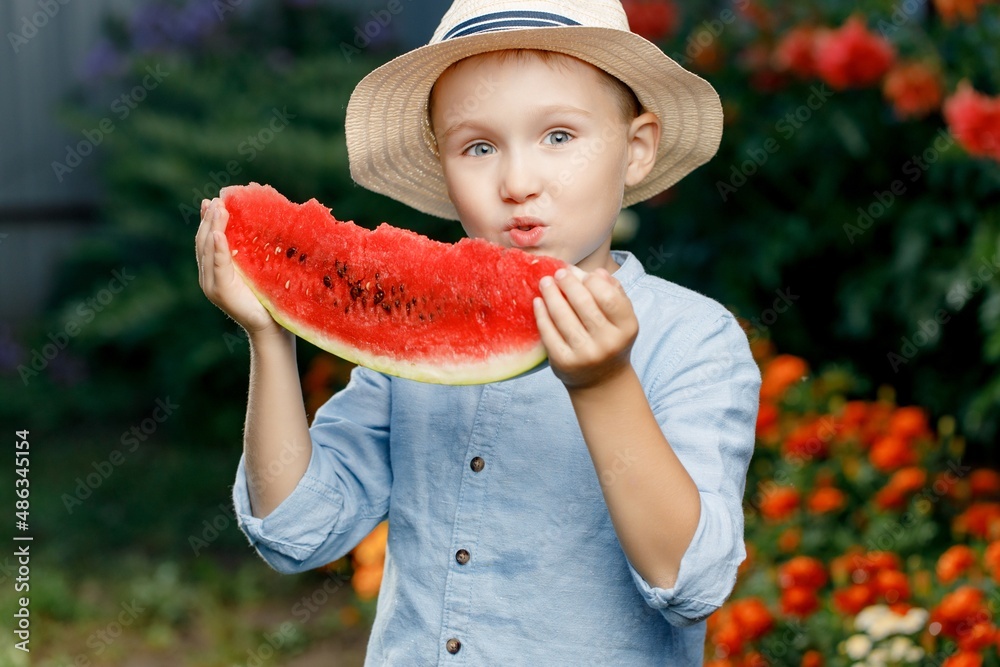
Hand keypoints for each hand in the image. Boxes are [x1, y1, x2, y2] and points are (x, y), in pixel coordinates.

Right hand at [195, 198, 283, 337]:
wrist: (270, 326)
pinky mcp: (220, 291)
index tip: (212, 201)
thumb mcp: (256, 269)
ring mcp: (212, 284)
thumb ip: (248, 252)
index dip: (208, 221)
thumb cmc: (267, 297)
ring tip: (218, 209)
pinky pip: (218, 265)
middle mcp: (208, 277)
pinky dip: (217, 249)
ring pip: (208, 250)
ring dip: (213, 227)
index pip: (207, 241)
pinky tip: (219, 234)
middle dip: (209, 220)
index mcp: (215, 271)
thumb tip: (255, 226)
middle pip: (204, 242)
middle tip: (216, 200)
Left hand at [533, 266, 638, 389]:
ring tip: (545, 282)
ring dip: (550, 294)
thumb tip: (597, 273)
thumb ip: (614, 293)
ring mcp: (585, 354)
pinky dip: (541, 314)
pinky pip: (548, 332)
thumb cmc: (610, 340)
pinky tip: (538, 302)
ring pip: (562, 316)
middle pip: (583, 303)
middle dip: (568, 283)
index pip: (608, 297)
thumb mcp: (621, 319)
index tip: (580, 274)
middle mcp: (608, 342)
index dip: (592, 281)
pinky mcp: (563, 362)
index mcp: (627, 328)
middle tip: (558, 273)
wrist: (602, 381)